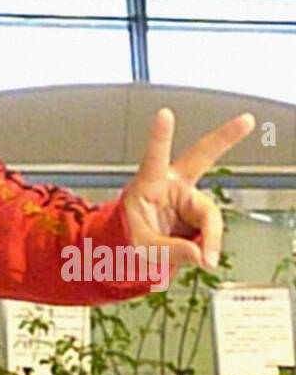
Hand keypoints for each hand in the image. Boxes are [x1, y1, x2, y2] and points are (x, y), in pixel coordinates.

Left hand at [122, 108, 255, 270]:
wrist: (131, 245)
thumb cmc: (128, 236)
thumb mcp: (141, 247)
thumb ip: (170, 250)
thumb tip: (200, 252)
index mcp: (148, 184)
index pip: (154, 157)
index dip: (161, 136)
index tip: (165, 114)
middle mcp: (172, 184)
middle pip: (202, 156)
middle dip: (225, 138)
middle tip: (246, 121)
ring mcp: (188, 197)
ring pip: (210, 213)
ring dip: (211, 237)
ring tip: (205, 260)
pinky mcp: (198, 212)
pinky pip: (211, 229)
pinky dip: (210, 244)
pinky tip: (203, 254)